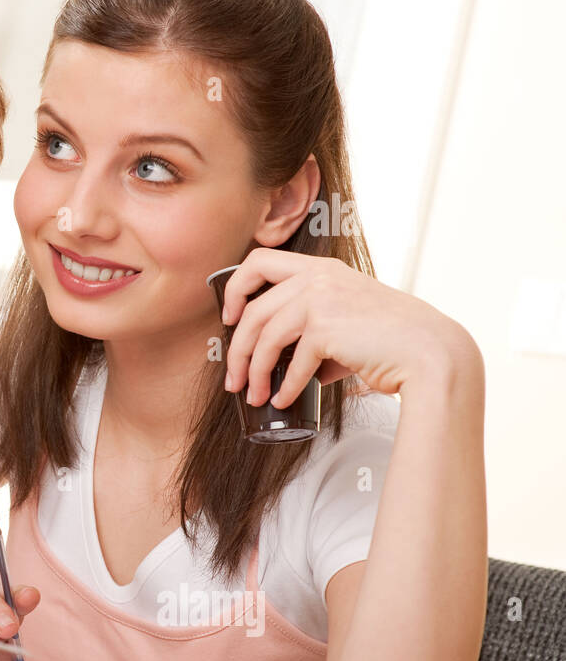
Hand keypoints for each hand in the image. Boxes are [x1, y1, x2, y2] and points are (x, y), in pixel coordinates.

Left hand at [219, 248, 477, 405]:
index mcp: (321, 268)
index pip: (260, 260)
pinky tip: (283, 400)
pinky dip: (285, 386)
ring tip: (254, 396)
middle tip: (234, 378)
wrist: (431, 353)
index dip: (237, 288)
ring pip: (264, 337)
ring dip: (254, 373)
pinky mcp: (327, 327)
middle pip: (253, 310)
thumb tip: (285, 370)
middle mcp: (318, 277)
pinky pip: (292, 362)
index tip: (229, 318)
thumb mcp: (348, 320)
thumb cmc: (391, 342)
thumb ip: (315, 333)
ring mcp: (321, 298)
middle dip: (236, 350)